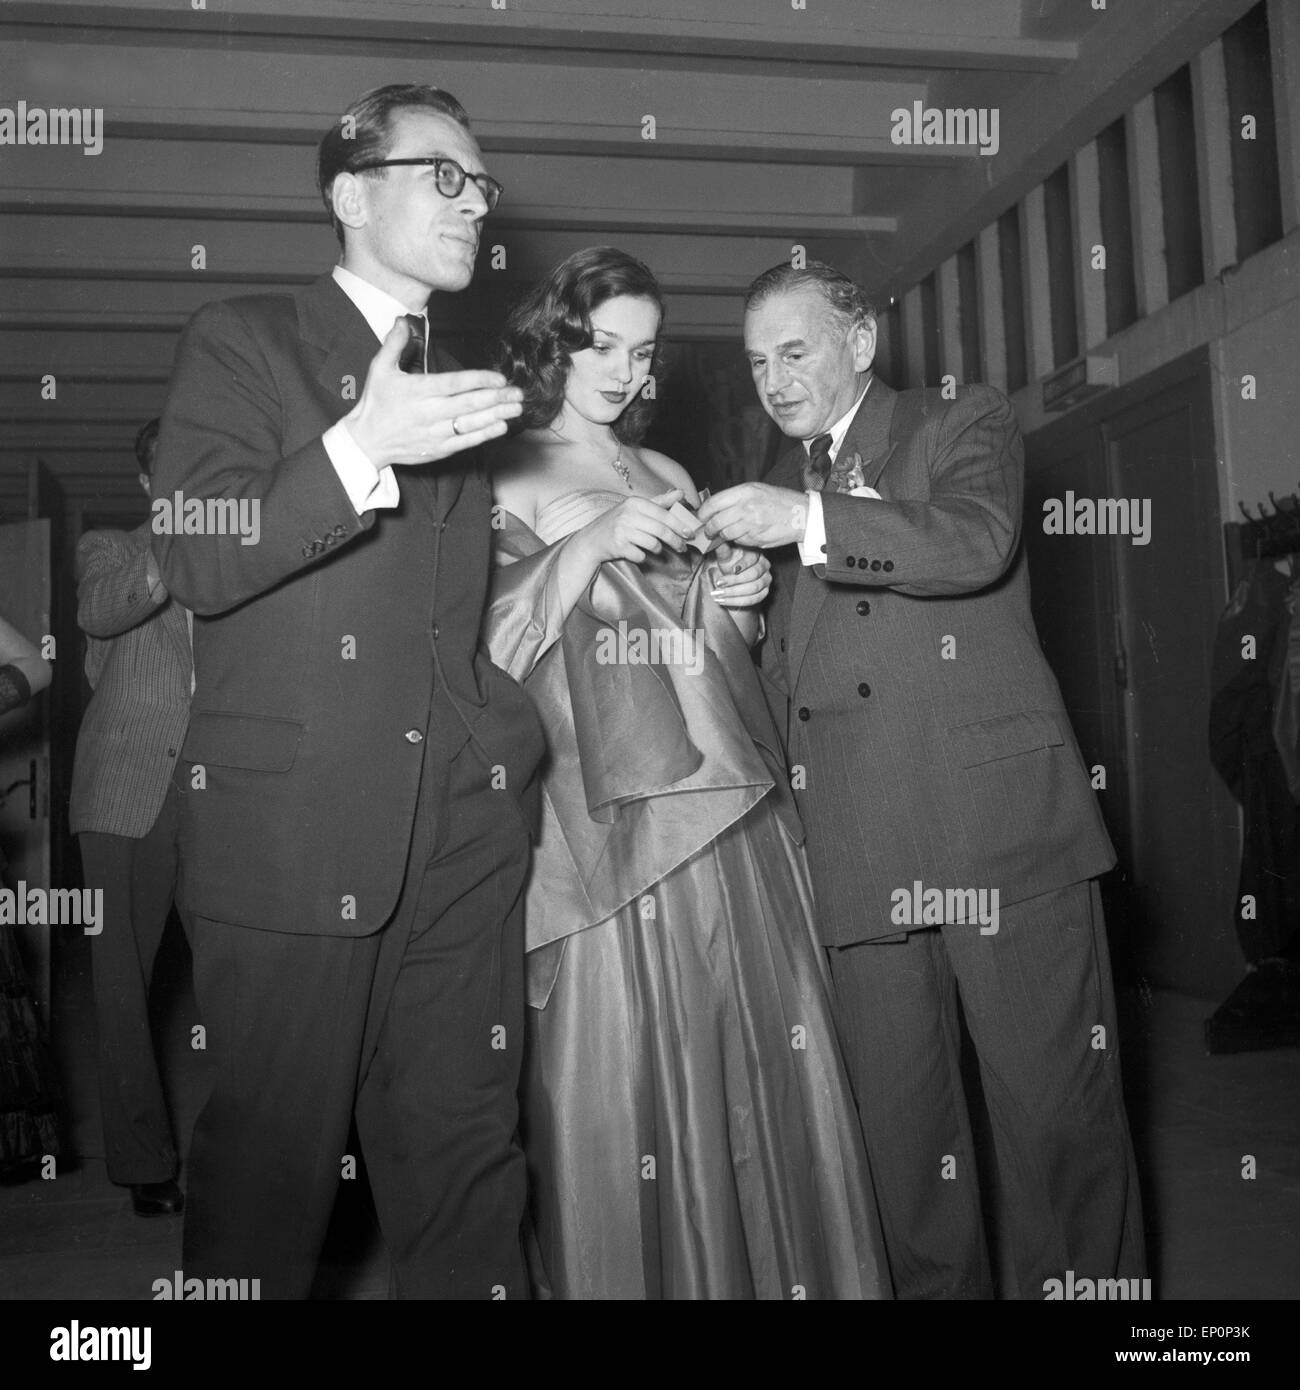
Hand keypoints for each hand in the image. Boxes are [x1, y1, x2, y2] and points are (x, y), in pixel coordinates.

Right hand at [343, 318, 523, 466]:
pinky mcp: (439, 449)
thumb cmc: (376, 403)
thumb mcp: (379, 369)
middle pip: (469, 404)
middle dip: (497, 398)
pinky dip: (485, 434)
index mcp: (418, 391)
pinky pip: (466, 442)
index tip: (499, 378)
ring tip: (516, 408)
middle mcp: (429, 412)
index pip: (455, 384)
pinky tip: (501, 426)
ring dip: (497, 415)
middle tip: (518, 393)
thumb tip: (402, 320)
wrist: (366, 441)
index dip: (479, 381)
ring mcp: (435, 433)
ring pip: (472, 424)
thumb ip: (393, 343)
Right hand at [575, 489, 696, 564]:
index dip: (679, 525)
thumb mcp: (636, 508)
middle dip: (675, 541)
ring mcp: (622, 531)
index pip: (663, 514)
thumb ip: (659, 502)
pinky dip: (643, 557)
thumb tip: (681, 493)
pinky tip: (638, 553)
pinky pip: (641, 555)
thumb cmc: (617, 523)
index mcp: (634, 502)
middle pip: (661, 530)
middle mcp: (628, 514)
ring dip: (658, 549)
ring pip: (653, 543)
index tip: (689, 533)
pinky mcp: (618, 547)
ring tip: (656, 549)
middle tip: (683, 547)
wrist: (591, 541)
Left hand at [696, 483, 807, 549]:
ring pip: (725, 533)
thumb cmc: (780, 501)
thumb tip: (714, 507)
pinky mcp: (756, 538)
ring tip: (725, 535)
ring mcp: (751, 523)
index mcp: (745, 491)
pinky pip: (739, 541)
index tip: (701, 517)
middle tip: (708, 531)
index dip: (703, 513)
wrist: (803, 514)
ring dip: (722, 536)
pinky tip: (743, 536)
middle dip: (709, 529)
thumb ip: (736, 498)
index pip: (713, 503)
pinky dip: (737, 541)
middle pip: (716, 521)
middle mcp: (746, 506)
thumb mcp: (757, 490)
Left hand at [707, 542, 770, 608]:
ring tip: (718, 594)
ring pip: (753, 588)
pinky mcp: (764, 592)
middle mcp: (765, 565)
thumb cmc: (730, 565)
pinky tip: (723, 601)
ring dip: (734, 593)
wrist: (732, 580)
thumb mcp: (725, 557)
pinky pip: (753, 599)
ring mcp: (766, 580)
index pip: (752, 557)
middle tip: (719, 584)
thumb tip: (717, 539)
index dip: (742, 564)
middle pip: (753, 575)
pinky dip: (737, 602)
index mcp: (756, 553)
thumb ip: (722, 549)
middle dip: (734, 581)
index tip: (730, 570)